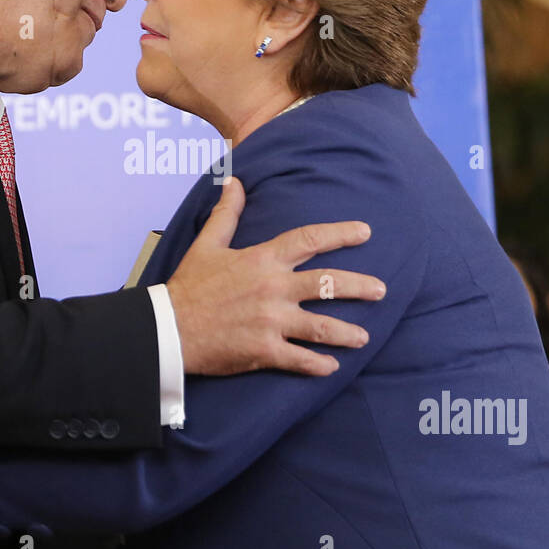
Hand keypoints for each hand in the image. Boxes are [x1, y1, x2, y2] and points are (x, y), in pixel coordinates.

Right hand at [166, 177, 385, 377]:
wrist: (168, 328)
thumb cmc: (188, 286)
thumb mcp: (207, 244)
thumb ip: (227, 214)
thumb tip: (234, 181)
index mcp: (263, 260)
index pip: (309, 240)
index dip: (340, 234)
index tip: (365, 232)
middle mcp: (273, 288)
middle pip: (327, 284)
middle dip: (359, 286)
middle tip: (381, 290)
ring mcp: (271, 321)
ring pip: (321, 327)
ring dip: (346, 333)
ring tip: (363, 338)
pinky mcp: (264, 350)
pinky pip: (300, 359)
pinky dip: (319, 365)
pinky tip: (332, 367)